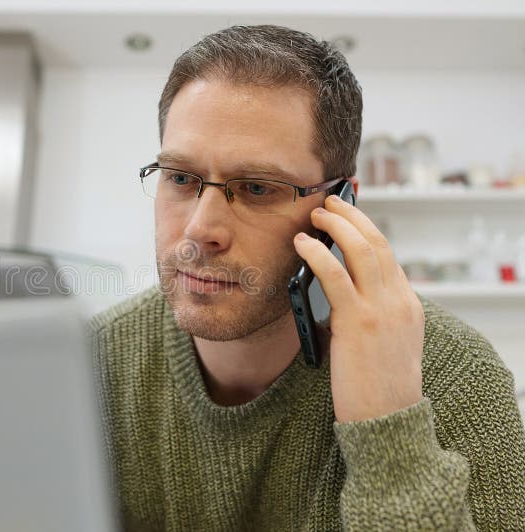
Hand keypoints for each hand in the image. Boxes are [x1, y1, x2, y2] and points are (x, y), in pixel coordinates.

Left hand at [292, 186, 423, 422]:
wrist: (387, 422)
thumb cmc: (377, 388)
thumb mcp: (383, 344)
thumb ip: (369, 315)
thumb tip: (337, 294)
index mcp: (407, 306)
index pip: (387, 255)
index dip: (366, 229)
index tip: (348, 215)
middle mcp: (400, 301)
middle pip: (378, 242)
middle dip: (353, 216)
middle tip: (331, 202)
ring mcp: (382, 310)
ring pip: (363, 249)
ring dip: (338, 224)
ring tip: (317, 213)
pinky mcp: (359, 322)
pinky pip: (336, 276)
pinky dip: (318, 253)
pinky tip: (302, 243)